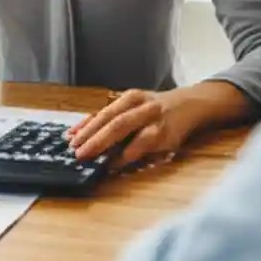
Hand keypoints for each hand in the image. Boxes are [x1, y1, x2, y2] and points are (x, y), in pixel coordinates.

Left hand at [67, 82, 255, 169]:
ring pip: (125, 129)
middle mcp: (141, 105)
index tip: (70, 139)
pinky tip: (114, 163)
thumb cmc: (155, 110)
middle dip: (92, 136)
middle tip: (77, 151)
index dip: (85, 126)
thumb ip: (110, 120)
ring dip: (105, 144)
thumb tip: (78, 135)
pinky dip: (126, 155)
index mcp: (130, 97)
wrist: (191, 105)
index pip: (103, 112)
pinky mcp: (165, 135)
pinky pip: (142, 145)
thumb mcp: (133, 108)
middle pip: (112, 120)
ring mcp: (154, 119)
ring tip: (91, 157)